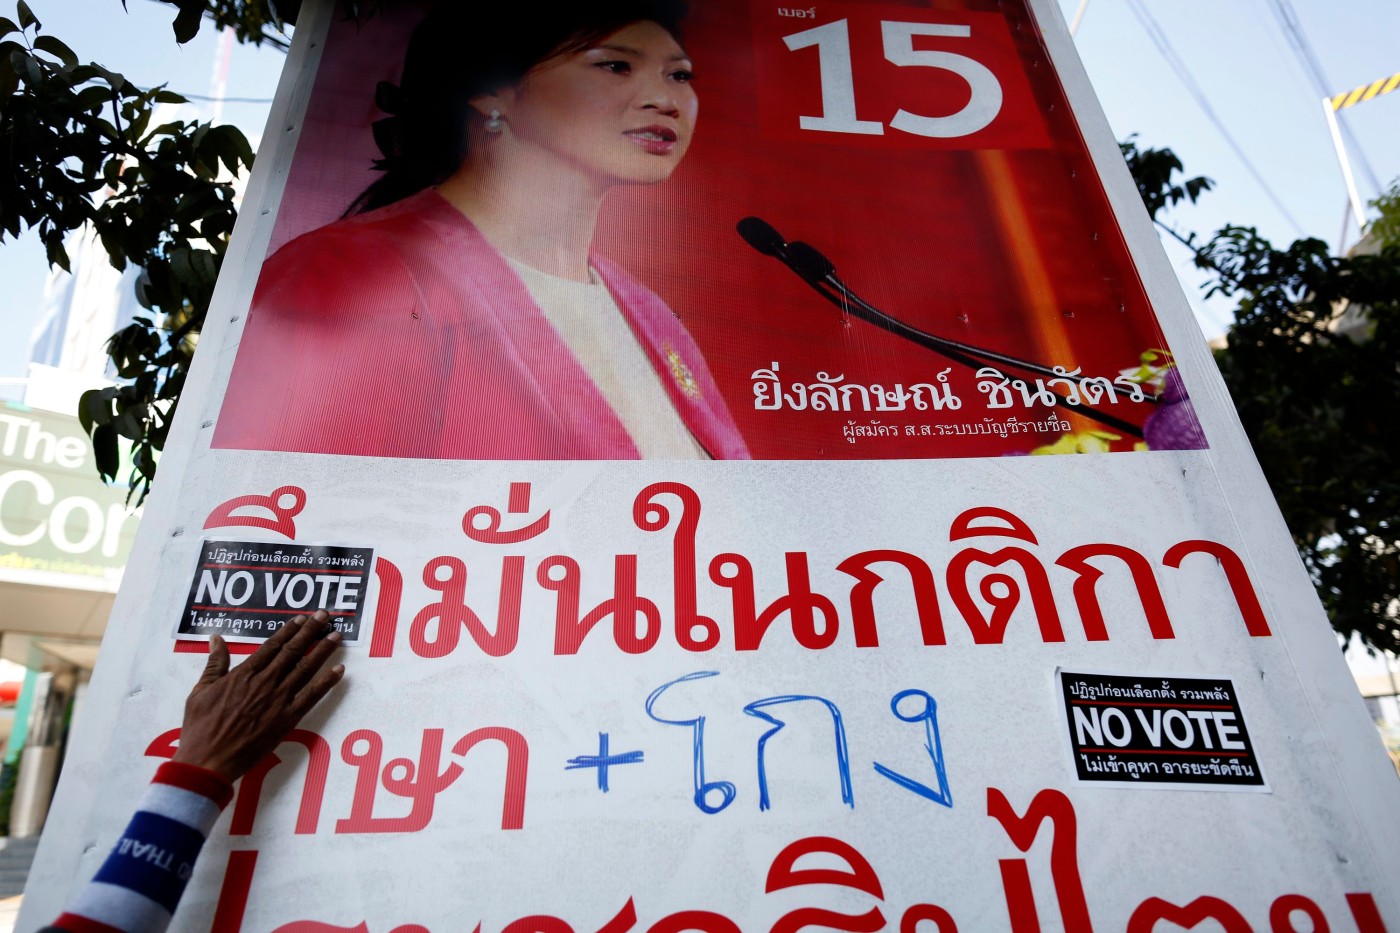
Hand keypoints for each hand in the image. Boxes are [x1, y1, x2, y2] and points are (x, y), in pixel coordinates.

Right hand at [172, 610, 345, 780]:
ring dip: (322, 651)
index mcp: (244, 674)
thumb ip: (214, 663)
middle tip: (324, 617)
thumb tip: (216, 639)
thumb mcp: (201, 691)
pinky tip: (339, 670)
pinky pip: (312, 696)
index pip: (272, 646)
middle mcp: (265, 682)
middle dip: (310, 632)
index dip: (289, 631)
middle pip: (293, 651)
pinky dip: (327, 682)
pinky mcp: (287, 719)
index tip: (301, 619)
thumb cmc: (201, 728)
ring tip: (335, 636)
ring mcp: (278, 700)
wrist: (208, 759)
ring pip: (305, 669)